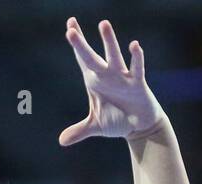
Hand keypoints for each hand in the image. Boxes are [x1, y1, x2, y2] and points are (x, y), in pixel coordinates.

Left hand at [59, 18, 166, 145]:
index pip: (82, 59)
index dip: (76, 44)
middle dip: (81, 44)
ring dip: (108, 41)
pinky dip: (136, 58)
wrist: (140, 127)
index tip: (70, 26)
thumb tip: (61, 141)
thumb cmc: (117, 121)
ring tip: (103, 24)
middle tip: (71, 28)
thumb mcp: (96, 126)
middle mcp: (107, 75)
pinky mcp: (137, 84)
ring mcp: (122, 78)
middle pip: (91, 57)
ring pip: (114, 56)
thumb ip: (79, 131)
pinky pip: (136, 68)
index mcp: (95, 81)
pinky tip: (134, 45)